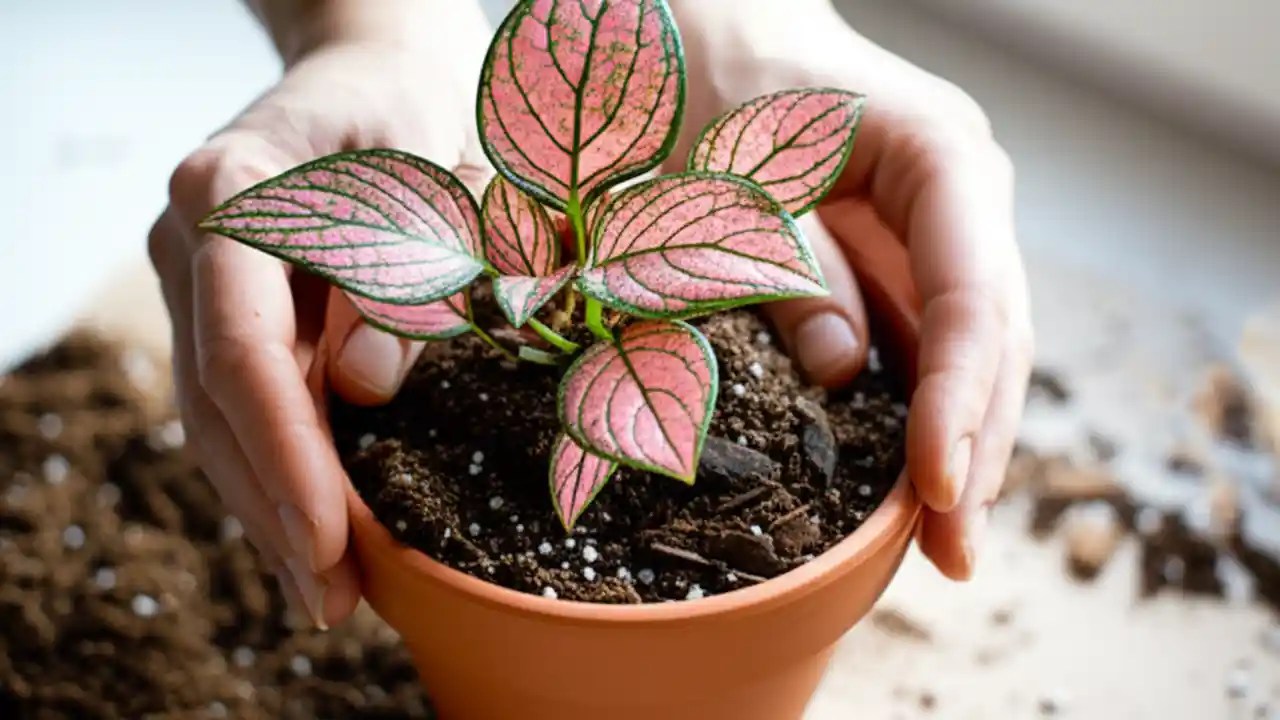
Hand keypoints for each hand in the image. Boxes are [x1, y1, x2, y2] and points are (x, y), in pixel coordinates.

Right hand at [148, 6, 492, 626]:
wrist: (374, 71)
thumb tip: (363, 391)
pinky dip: (273, 468)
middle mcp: (192, 237)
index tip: (328, 533)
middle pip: (217, 397)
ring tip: (324, 592)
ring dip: (268, 506)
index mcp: (234, 188)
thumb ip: (412, 272)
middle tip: (331, 598)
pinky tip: (308, 531)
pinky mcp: (221, 306)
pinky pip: (237, 401)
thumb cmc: (422, 110)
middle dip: (276, 505)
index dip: (285, 452)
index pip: (243, 346)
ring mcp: (196, 275)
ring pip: (215, 414)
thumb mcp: (447, 174)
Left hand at [669, 0, 1033, 579]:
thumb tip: (841, 374)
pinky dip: (921, 417)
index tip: (932, 488)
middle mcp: (962, 203)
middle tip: (954, 556)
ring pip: (971, 356)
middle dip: (974, 448)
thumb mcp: (729, 179)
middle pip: (993, 340)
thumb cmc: (716, 82)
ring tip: (947, 548)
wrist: (716, 33)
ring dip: (961, 449)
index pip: (972, 296)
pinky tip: (913, 486)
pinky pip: (925, 348)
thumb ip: (786, 271)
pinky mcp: (904, 263)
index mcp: (940, 158)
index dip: (959, 399)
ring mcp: (939, 235)